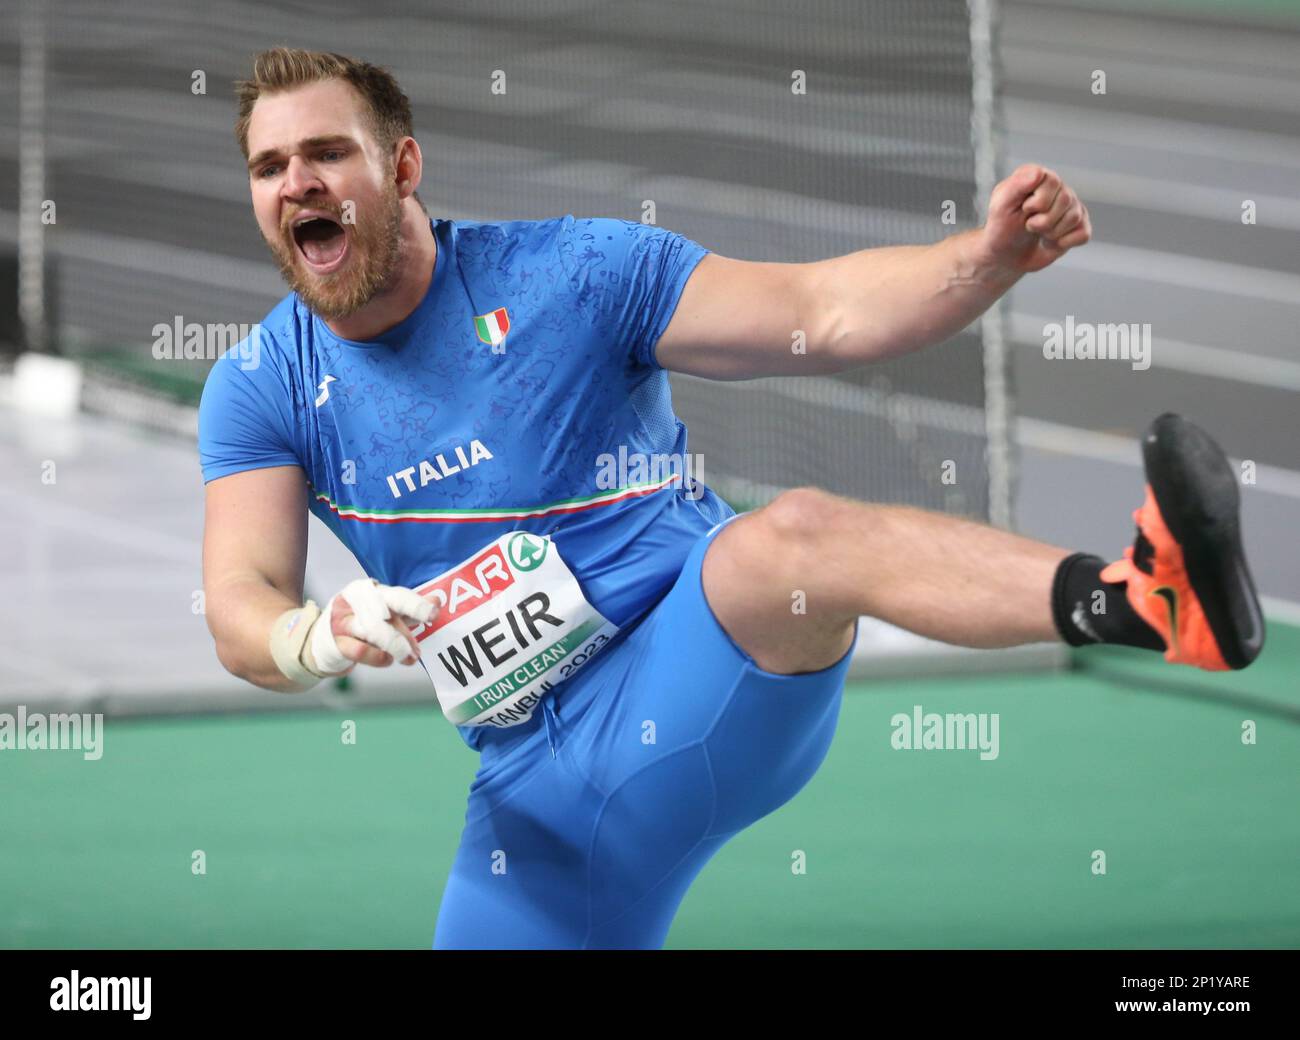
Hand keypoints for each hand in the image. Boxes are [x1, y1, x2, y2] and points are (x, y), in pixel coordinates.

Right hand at [311, 578, 437, 673]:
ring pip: (374, 631)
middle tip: (418, 652)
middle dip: (405, 633)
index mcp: (370, 590)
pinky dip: (377, 657)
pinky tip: (386, 660)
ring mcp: (343, 621)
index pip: (397, 595)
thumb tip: (437, 601)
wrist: (323, 640)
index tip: (434, 613)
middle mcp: (354, 601)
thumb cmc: (362, 623)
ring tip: (409, 658)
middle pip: (385, 613)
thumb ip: (410, 609)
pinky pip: (360, 650)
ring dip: (395, 647)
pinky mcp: (336, 641)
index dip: (416, 604)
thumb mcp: (386, 612)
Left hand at [979, 164, 1090, 274]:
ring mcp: (1071, 205)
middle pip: (1065, 200)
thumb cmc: (1001, 227)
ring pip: (1074, 217)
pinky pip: (1083, 234)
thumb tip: (1039, 172)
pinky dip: (1064, 243)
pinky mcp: (1079, 225)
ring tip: (1038, 232)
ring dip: (1051, 233)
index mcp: (1039, 175)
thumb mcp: (1000, 206)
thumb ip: (1016, 185)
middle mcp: (1058, 186)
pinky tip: (1051, 241)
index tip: (1022, 209)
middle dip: (1043, 221)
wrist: (1005, 254)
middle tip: (1028, 225)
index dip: (1036, 203)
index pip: (1053, 182)